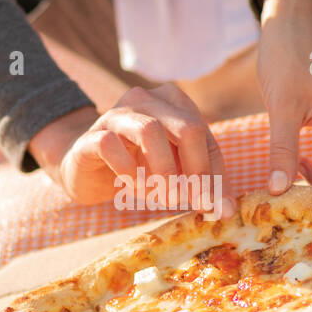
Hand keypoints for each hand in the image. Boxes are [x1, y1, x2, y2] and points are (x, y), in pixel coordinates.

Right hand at [28, 85, 234, 218]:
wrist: (85, 168)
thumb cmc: (137, 168)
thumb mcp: (175, 174)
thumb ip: (199, 186)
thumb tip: (225, 211)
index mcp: (174, 102)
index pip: (206, 137)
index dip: (215, 175)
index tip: (217, 208)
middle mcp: (147, 99)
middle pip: (187, 127)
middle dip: (196, 172)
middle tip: (192, 203)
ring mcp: (117, 114)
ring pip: (151, 132)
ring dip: (163, 172)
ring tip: (162, 197)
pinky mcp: (92, 135)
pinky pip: (112, 146)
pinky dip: (128, 172)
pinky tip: (132, 187)